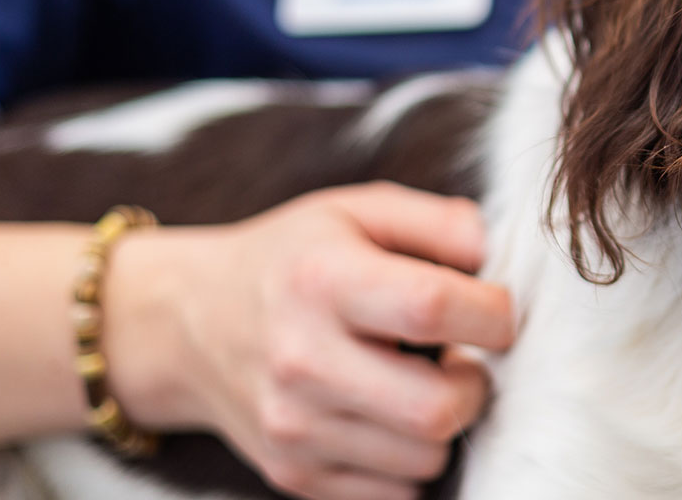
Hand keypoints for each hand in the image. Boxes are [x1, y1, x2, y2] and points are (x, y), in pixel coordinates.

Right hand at [107, 183, 514, 499]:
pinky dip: (408, 460)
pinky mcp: (291, 473)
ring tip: (418, 382)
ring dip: (442, 423)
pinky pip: (393, 493)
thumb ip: (438, 222)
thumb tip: (492, 257)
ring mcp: (293, 427)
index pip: (433, 307)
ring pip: (423, 458)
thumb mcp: (358, 210)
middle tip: (462, 360)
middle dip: (475, 386)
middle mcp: (301, 359)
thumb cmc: (292, 260)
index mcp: (323, 281)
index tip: (494, 312)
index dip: (492, 313)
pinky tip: (388, 416)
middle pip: (436, 408)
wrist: (187, 324)